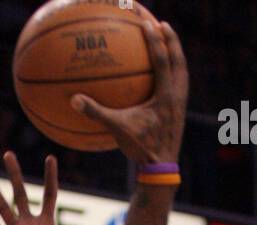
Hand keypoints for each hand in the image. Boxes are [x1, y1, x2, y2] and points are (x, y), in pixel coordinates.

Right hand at [71, 21, 187, 164]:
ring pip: (182, 72)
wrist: (162, 170)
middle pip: (178, 60)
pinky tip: (164, 74)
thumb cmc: (141, 149)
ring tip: (168, 42)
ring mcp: (181, 105)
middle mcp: (177, 96)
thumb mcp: (118, 130)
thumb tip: (74, 100)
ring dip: (175, 55)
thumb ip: (97, 113)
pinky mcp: (181, 113)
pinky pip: (178, 86)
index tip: (148, 22)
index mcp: (166, 96)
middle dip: (171, 40)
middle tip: (162, 24)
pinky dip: (173, 74)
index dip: (155, 40)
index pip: (162, 60)